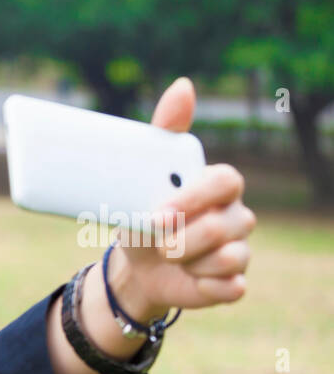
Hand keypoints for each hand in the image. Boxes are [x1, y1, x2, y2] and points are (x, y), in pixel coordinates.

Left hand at [110, 76, 256, 321]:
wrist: (134, 264)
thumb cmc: (143, 214)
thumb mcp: (144, 175)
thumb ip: (165, 131)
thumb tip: (184, 85)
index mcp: (219, 185)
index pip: (225, 182)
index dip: (193, 200)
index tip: (157, 215)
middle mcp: (237, 215)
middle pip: (226, 226)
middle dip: (184, 238)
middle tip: (156, 241)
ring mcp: (239, 249)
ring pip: (228, 258)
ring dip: (188, 263)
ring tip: (169, 257)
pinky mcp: (232, 281)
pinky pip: (230, 288)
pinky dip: (203, 287)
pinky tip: (187, 279)